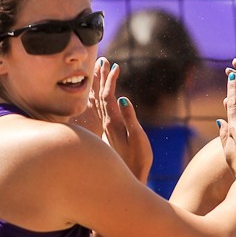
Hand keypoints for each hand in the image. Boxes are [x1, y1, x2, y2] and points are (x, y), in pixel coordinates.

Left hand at [91, 57, 151, 182]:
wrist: (129, 176)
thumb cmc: (137, 159)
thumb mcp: (137, 138)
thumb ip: (130, 117)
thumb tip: (122, 98)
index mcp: (113, 121)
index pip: (108, 95)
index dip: (110, 80)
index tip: (115, 66)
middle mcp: (107, 122)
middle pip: (99, 95)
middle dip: (101, 77)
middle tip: (102, 59)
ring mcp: (106, 127)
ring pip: (98, 101)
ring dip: (99, 84)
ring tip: (100, 70)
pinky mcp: (108, 131)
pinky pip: (99, 108)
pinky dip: (99, 96)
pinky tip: (98, 94)